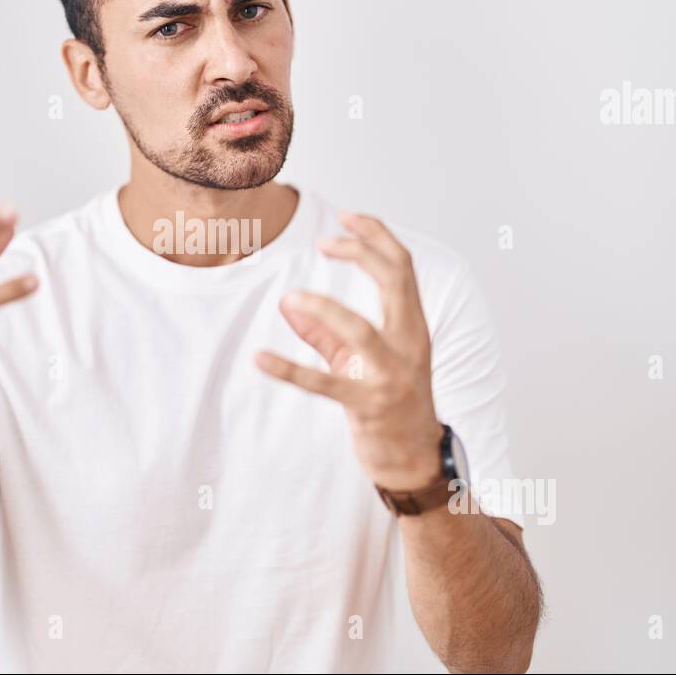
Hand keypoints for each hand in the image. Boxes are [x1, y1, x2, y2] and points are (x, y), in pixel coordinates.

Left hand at [256, 212, 444, 490]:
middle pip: (395, 281)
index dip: (377, 235)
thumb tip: (289, 305)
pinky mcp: (367, 404)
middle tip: (325, 242)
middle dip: (362, 252)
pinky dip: (289, 370)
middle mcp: (409, 343)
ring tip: (292, 297)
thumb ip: (327, 334)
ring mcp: (390, 375)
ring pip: (360, 330)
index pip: (403, 267)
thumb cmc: (391, 402)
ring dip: (324, 308)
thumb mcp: (362, 361)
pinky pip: (324, 384)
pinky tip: (260, 358)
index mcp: (413, 326)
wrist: (415, 459)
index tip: (347, 216)